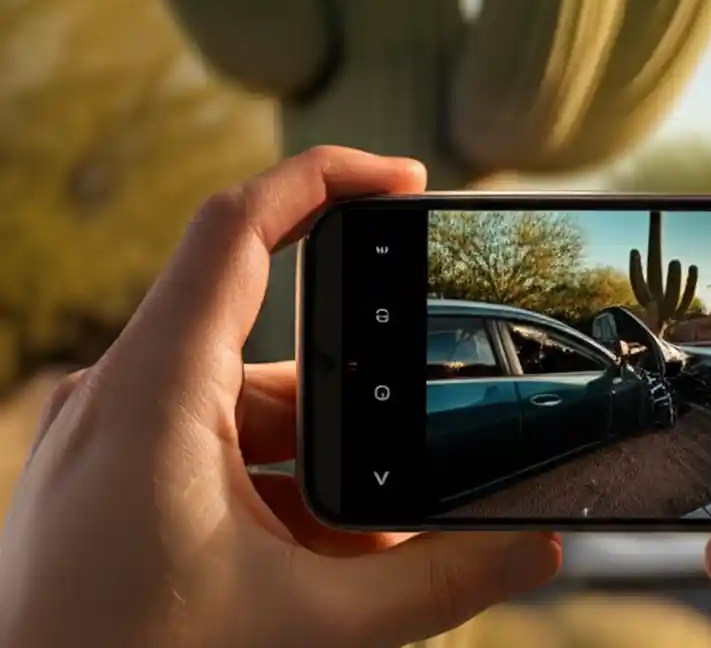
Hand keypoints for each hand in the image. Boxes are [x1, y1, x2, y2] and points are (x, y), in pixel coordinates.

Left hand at [0, 148, 560, 647]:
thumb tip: (532, 546)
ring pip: (245, 416)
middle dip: (358, 411)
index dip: (328, 179)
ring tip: (363, 558)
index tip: (405, 179)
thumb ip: (441, 584)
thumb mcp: (313, 627)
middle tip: (416, 462)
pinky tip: (315, 568)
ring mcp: (107, 443)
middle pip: (271, 354)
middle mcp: (119, 399)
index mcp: (153, 394)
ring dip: (322, 472)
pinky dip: (275, 496)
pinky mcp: (106, 485)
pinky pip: (211, 455)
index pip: (241, 228)